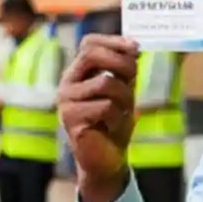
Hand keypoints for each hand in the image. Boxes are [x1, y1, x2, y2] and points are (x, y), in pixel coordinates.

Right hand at [59, 34, 139, 201]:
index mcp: (78, 73)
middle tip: (134, 77)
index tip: (136, 49)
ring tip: (122, 112)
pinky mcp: (71, 120)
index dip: (114, 41)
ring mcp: (66, 102)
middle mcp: (67, 84)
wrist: (107, 160)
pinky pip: (105, 107)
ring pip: (105, 83)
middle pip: (92, 55)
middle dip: (121, 62)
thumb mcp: (123, 91)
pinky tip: (112, 128)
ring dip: (125, 97)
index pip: (89, 43)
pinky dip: (118, 117)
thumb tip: (133, 47)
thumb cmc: (113, 124)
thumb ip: (123, 70)